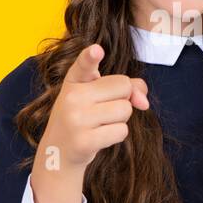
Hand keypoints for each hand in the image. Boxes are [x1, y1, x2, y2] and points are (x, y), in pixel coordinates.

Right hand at [39, 44, 149, 170]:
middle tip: (102, 110)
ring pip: (125, 110)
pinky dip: (116, 135)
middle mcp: (72, 97)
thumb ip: (124, 87)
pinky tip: (99, 137)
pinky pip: (121, 131)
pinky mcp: (84, 141)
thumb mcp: (95, 96)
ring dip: (120, 119)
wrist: (57, 152)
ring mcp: (76, 119)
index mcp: (74, 81)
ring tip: (99, 124)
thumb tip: (144, 101)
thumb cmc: (82, 118)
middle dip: (122, 99)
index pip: (83, 65)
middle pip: (123, 86)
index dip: (90, 57)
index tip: (97, 50)